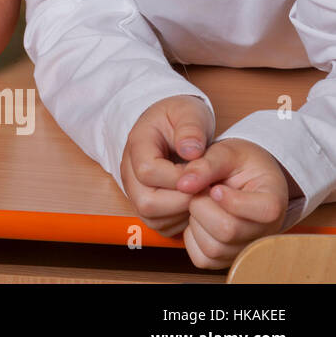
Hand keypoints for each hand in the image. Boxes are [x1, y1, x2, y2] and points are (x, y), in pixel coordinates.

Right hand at [120, 95, 213, 235]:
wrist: (170, 124)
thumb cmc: (179, 117)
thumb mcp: (188, 112)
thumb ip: (190, 129)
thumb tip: (191, 152)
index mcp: (137, 145)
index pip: (147, 171)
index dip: (178, 178)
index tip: (201, 171)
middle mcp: (129, 172)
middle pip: (146, 202)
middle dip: (182, 201)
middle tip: (206, 189)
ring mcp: (135, 190)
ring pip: (152, 217)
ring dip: (183, 212)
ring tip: (202, 194)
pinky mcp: (146, 205)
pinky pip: (161, 225)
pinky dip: (181, 220)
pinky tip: (195, 201)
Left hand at [176, 138, 290, 268]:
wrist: (242, 176)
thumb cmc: (237, 163)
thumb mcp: (225, 152)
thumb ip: (205, 165)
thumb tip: (183, 184)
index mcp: (273, 200)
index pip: (264, 212)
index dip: (233, 200)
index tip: (217, 187)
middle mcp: (265, 231)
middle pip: (228, 230)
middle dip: (202, 206)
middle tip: (201, 191)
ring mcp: (247, 248)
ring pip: (213, 248)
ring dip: (196, 222)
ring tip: (202, 203)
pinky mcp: (227, 258)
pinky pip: (203, 258)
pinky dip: (192, 238)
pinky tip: (199, 219)